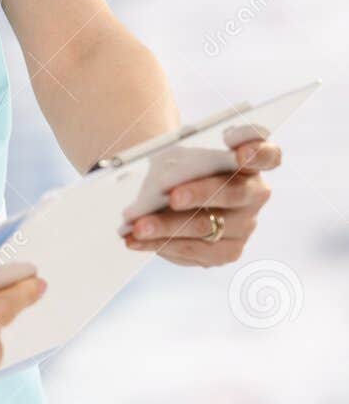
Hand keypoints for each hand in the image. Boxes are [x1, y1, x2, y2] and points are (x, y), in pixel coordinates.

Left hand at [123, 140, 280, 266]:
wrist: (169, 189)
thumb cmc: (179, 165)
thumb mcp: (181, 153)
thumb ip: (183, 161)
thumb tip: (160, 184)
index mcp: (252, 161)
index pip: (269, 155)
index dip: (258, 152)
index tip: (238, 151)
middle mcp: (254, 194)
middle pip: (235, 193)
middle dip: (201, 194)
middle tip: (171, 197)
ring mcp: (245, 226)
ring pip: (208, 227)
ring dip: (168, 227)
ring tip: (138, 226)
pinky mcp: (227, 251)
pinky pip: (193, 251)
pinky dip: (159, 244)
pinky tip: (135, 240)